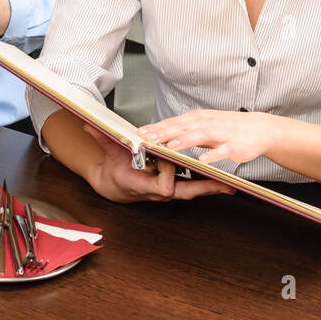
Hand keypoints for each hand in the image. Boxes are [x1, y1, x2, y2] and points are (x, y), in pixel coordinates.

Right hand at [82, 124, 234, 202]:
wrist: (115, 187)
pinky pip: (192, 187)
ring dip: (210, 187)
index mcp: (145, 185)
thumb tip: (90, 126)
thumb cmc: (114, 172)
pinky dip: (206, 183)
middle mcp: (159, 191)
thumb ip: (103, 140)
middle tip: (222, 183)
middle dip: (204, 188)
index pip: (163, 183)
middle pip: (186, 193)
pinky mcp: (174, 187)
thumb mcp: (109, 155)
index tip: (165, 157)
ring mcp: (168, 191)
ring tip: (230, 184)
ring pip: (192, 192)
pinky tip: (221, 180)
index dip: (166, 170)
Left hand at [138, 109, 281, 164]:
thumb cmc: (229, 127)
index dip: (155, 128)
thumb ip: (185, 129)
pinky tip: (202, 160)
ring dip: (184, 141)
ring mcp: (220, 134)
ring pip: (199, 136)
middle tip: (146, 139)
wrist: (259, 128)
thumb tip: (164, 134)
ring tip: (169, 147)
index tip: (138, 133)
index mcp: (198, 119)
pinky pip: (221, 151)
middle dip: (163, 133)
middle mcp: (207, 123)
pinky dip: (212, 155)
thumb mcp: (205, 124)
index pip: (172, 122)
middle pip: (181, 127)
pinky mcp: (233, 145)